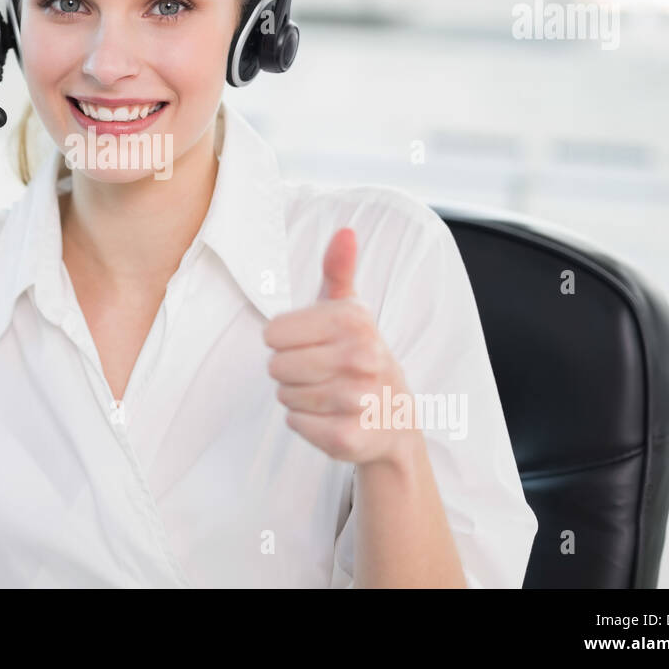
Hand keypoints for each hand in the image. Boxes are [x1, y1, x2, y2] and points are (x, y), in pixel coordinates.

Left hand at [265, 227, 413, 465]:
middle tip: (320, 371)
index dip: (285, 340)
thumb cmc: (359, 354)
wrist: (395, 416)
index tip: (313, 343)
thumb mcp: (349, 309)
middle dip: (289, 370)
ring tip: (327, 392)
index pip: (273, 332)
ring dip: (298, 396)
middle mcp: (361, 357)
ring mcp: (357, 399)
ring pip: (284, 394)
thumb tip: (345, 231)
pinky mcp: (348, 437)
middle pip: (275, 365)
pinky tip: (329, 416)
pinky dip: (304, 422)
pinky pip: (294, 422)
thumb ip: (339, 270)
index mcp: (354, 321)